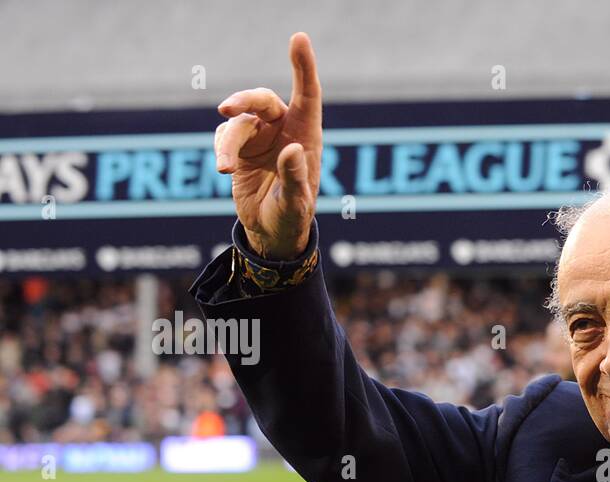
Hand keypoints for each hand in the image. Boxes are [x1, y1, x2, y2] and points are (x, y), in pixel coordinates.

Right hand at [214, 32, 321, 259]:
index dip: (303, 67)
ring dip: (228, 140)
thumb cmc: (292, 217)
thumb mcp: (296, 204)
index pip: (307, 96)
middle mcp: (283, 131)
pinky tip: (222, 169)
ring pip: (238, 120)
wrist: (271, 233)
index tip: (298, 38)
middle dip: (245, 99)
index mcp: (306, 137)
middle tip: (227, 109)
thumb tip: (291, 150)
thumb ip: (295, 179)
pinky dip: (221, 150)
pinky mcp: (238, 148)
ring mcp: (259, 137)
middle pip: (263, 100)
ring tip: (224, 167)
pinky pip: (224, 137)